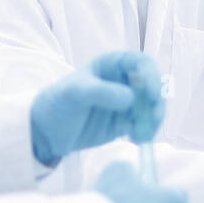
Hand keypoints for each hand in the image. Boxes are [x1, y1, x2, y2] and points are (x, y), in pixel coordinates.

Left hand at [31, 51, 165, 164]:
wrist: (46, 133)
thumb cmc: (57, 104)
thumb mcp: (74, 94)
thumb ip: (100, 92)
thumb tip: (130, 98)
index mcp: (112, 64)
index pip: (142, 63)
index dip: (153, 76)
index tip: (151, 96)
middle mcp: (123, 80)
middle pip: (154, 86)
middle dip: (157, 103)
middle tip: (152, 119)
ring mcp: (126, 102)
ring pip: (152, 108)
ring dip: (153, 121)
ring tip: (140, 136)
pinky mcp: (126, 122)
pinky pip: (145, 125)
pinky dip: (146, 132)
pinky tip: (136, 140)